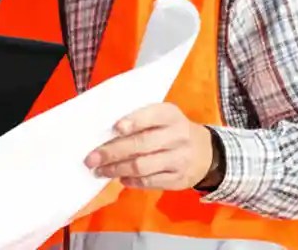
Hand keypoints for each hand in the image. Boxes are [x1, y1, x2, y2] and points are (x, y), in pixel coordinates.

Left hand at [84, 102, 215, 190]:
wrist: (206, 153)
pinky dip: (132, 181)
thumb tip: (103, 130)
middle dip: (112, 152)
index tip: (115, 127)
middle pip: (142, 144)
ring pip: (143, 166)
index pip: (152, 115)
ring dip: (117, 169)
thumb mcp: (162, 116)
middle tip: (91, 158)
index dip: (134, 121)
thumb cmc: (171, 130)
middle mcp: (177, 136)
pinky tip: (119, 178)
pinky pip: (150, 182)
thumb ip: (138, 118)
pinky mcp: (178, 179)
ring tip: (99, 171)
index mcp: (170, 115)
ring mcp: (179, 159)